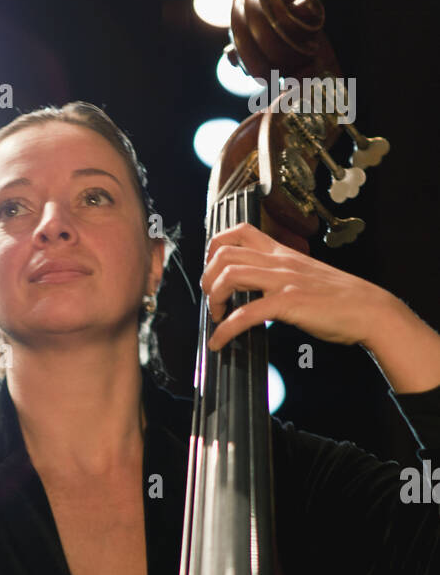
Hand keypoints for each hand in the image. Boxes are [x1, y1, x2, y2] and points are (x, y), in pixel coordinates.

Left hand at [201, 222, 389, 351]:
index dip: (215, 248)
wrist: (368, 309)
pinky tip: (219, 342)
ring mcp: (283, 280)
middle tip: (212, 300)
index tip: (212, 270)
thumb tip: (258, 290)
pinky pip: (245, 314)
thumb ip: (280, 276)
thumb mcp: (305, 276)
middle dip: (207, 277)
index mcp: (282, 253)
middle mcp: (279, 262)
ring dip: (213, 298)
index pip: (240, 232)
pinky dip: (225, 330)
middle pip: (225, 252)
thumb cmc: (340, 298)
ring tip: (216, 317)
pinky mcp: (288, 303)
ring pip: (230, 274)